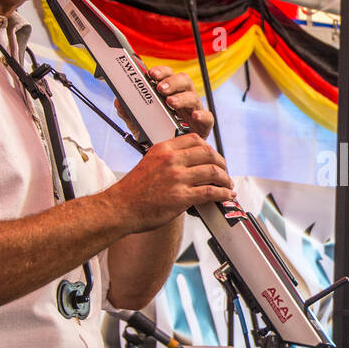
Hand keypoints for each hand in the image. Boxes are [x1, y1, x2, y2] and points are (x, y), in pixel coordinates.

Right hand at [108, 132, 233, 232]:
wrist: (120, 208)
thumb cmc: (133, 190)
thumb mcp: (149, 163)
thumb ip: (168, 160)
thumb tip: (189, 163)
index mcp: (164, 149)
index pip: (195, 139)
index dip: (209, 148)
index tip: (213, 157)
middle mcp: (171, 160)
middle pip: (208, 154)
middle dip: (221, 163)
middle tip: (224, 171)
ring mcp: (177, 178)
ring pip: (213, 172)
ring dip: (225, 179)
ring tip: (228, 184)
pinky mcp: (181, 197)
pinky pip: (210, 192)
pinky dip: (223, 193)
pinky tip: (226, 195)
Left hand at [113, 66, 214, 140]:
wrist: (167, 159)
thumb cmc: (155, 135)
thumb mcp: (138, 124)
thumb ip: (128, 113)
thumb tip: (118, 102)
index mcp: (169, 93)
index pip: (167, 75)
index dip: (161, 72)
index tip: (151, 74)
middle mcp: (183, 98)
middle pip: (184, 81)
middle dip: (172, 82)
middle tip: (160, 88)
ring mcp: (194, 111)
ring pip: (194, 97)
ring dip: (182, 98)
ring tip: (171, 103)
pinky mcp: (203, 126)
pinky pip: (208, 117)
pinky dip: (202, 115)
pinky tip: (194, 116)